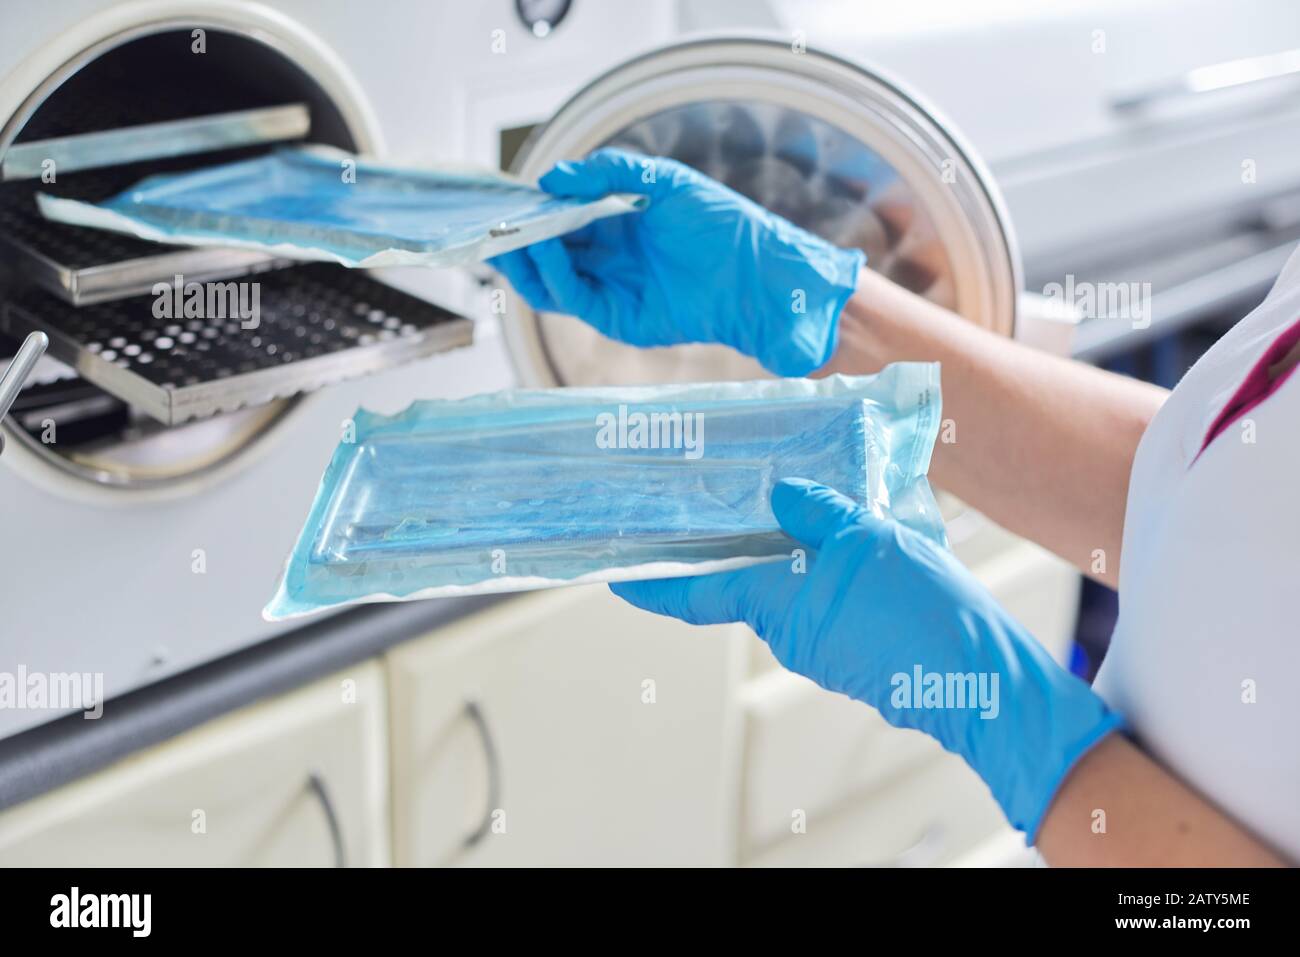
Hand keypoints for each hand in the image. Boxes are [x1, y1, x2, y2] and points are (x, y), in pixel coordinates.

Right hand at [489, 148, 863, 376]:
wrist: (760, 274)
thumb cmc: (722, 223)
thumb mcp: (664, 181)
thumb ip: (609, 174)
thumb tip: (551, 177)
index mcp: (617, 224)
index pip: (560, 218)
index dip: (530, 210)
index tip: (501, 197)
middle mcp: (609, 259)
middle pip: (546, 252)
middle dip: (515, 237)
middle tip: (488, 220)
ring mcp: (610, 290)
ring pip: (548, 280)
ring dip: (522, 258)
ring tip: (506, 233)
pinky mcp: (617, 317)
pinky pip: (572, 296)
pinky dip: (550, 272)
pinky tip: (541, 245)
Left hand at [612, 479, 1122, 836]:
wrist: (983, 680)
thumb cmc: (922, 612)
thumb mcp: (868, 539)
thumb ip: (818, 514)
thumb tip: (781, 498)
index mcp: (779, 604)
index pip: (698, 593)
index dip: (654, 584)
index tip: (617, 575)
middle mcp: (793, 632)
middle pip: (746, 582)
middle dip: (736, 546)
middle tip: (727, 501)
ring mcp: (827, 646)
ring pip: (793, 588)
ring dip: (793, 553)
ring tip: (808, 502)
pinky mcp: (858, 652)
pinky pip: (829, 601)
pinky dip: (828, 570)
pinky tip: (854, 538)